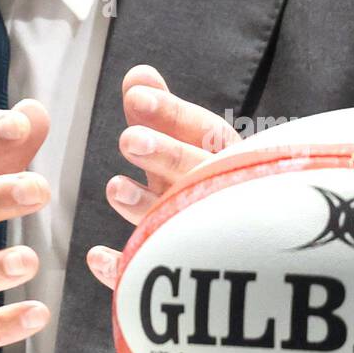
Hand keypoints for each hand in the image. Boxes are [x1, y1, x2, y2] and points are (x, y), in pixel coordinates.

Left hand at [87, 65, 237, 290]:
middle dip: (164, 156)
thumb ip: (164, 114)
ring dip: (145, 206)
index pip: (203, 131)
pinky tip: (95, 257)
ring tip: (114, 188)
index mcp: (225, 159)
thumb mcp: (192, 147)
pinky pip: (155, 273)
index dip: (169, 114)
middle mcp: (219, 195)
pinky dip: (126, 269)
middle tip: (128, 139)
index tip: (135, 97)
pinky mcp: (184, 278)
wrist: (258, 255)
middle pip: (196, 174)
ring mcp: (206, 239)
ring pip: (177, 221)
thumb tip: (137, 73)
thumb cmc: (211, 185)